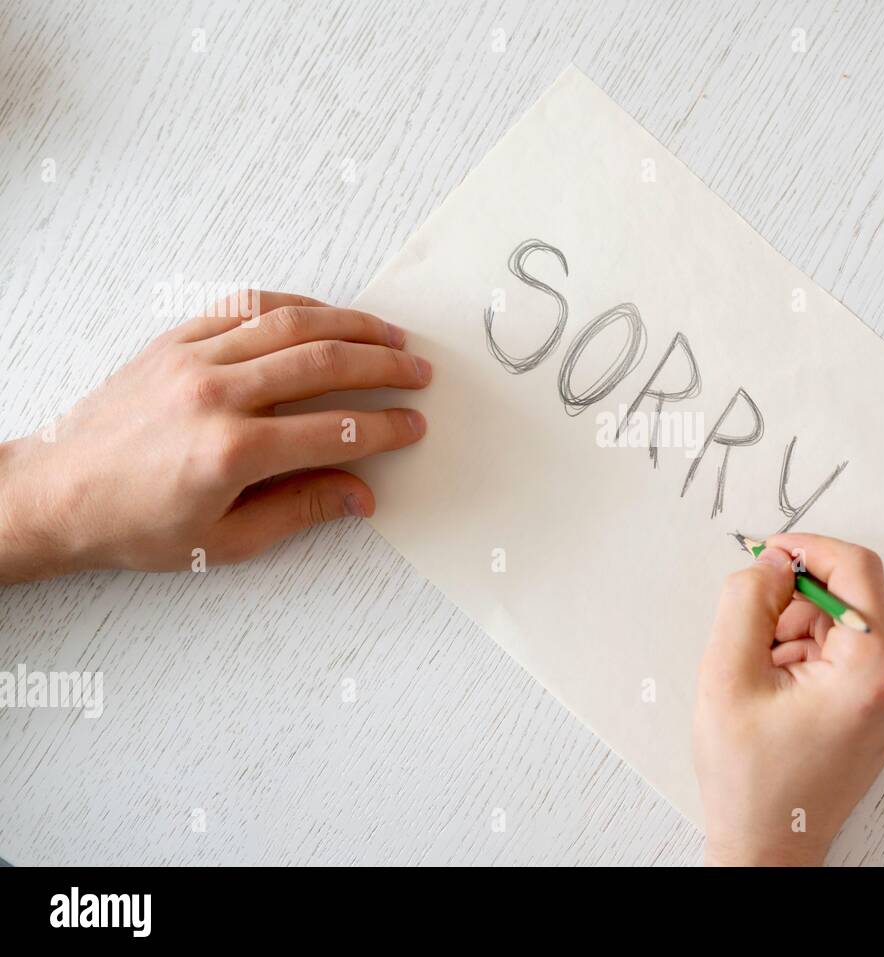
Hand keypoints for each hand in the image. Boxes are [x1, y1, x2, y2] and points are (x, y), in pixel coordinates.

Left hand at [0, 291, 429, 581]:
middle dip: (382, 366)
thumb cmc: (135, 524)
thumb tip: (360, 496)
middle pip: (323, 363)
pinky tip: (324, 315)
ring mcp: (193, 359)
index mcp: (232, 452)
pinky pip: (245, 307)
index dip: (386, 428)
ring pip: (291, 323)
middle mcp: (215, 395)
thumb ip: (300, 511)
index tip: (412, 425)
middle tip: (417, 372)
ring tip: (388, 335)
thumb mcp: (225, 540)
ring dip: (349, 325)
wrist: (56, 492)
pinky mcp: (174, 340)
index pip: (336, 430)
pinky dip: (293, 306)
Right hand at [693, 532, 883, 865]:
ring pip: (846, 617)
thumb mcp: (727, 675)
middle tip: (752, 638)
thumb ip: (747, 601)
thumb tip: (773, 562)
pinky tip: (781, 688)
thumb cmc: (750, 780)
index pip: (856, 567)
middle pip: (851, 591)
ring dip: (798, 629)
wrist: (769, 845)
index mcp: (875, 668)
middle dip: (795, 602)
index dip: (807, 550)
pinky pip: (849, 646)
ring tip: (764, 676)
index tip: (767, 557)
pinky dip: (811, 651)